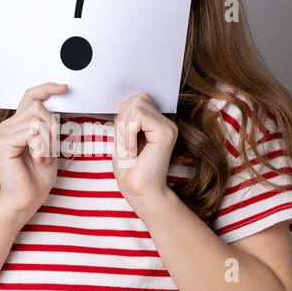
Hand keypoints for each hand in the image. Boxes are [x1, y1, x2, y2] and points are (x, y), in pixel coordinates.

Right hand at [0, 82, 66, 221]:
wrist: (25, 200)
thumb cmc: (37, 177)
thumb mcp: (49, 147)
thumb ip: (49, 127)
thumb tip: (58, 107)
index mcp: (18, 124)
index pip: (30, 96)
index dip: (47, 88)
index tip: (64, 88)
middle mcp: (8, 126)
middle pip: (38, 107)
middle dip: (53, 127)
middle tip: (52, 150)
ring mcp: (4, 133)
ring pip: (37, 119)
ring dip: (48, 140)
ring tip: (44, 157)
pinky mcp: (4, 143)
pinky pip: (31, 132)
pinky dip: (42, 146)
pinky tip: (38, 159)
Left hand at [113, 92, 178, 212]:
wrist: (139, 192)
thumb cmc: (130, 171)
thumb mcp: (123, 138)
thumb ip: (126, 119)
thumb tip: (125, 102)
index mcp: (157, 123)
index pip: (136, 100)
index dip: (123, 116)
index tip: (124, 139)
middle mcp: (166, 122)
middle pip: (137, 98)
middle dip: (123, 119)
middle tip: (125, 143)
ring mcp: (168, 126)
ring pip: (136, 105)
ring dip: (124, 128)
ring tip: (129, 148)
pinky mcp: (166, 132)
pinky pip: (138, 117)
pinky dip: (127, 133)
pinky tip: (132, 149)